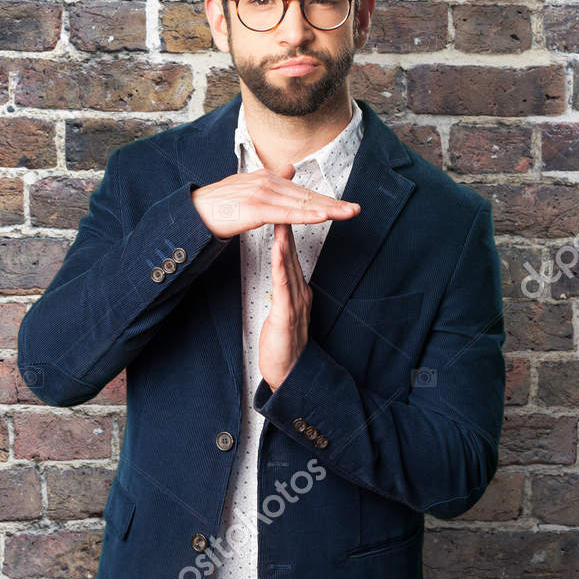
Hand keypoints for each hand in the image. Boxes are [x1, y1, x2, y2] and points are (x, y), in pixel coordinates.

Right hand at [192, 165, 359, 239]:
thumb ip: (273, 181)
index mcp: (269, 178)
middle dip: (334, 204)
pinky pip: (286, 214)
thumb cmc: (221, 205)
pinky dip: (306, 216)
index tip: (345, 206)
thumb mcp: (249, 188)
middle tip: (357, 210)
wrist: (195, 211)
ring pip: (302, 204)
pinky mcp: (255, 208)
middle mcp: (268, 182)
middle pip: (308, 196)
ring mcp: (262, 194)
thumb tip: (290, 170)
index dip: (326, 200)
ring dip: (327, 210)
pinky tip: (322, 218)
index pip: (303, 192)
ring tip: (347, 214)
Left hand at [257, 214, 309, 390]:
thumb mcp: (281, 314)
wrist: (290, 375)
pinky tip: (278, 250)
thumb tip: (280, 278)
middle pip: (293, 255)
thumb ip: (282, 295)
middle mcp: (300, 293)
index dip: (286, 233)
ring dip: (286, 241)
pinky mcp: (287, 315)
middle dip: (289, 228)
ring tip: (281, 218)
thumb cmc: (282, 347)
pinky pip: (284, 285)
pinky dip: (281, 265)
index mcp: (298, 292)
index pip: (291, 257)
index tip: (280, 212)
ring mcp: (296, 303)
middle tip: (285, 204)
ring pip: (290, 266)